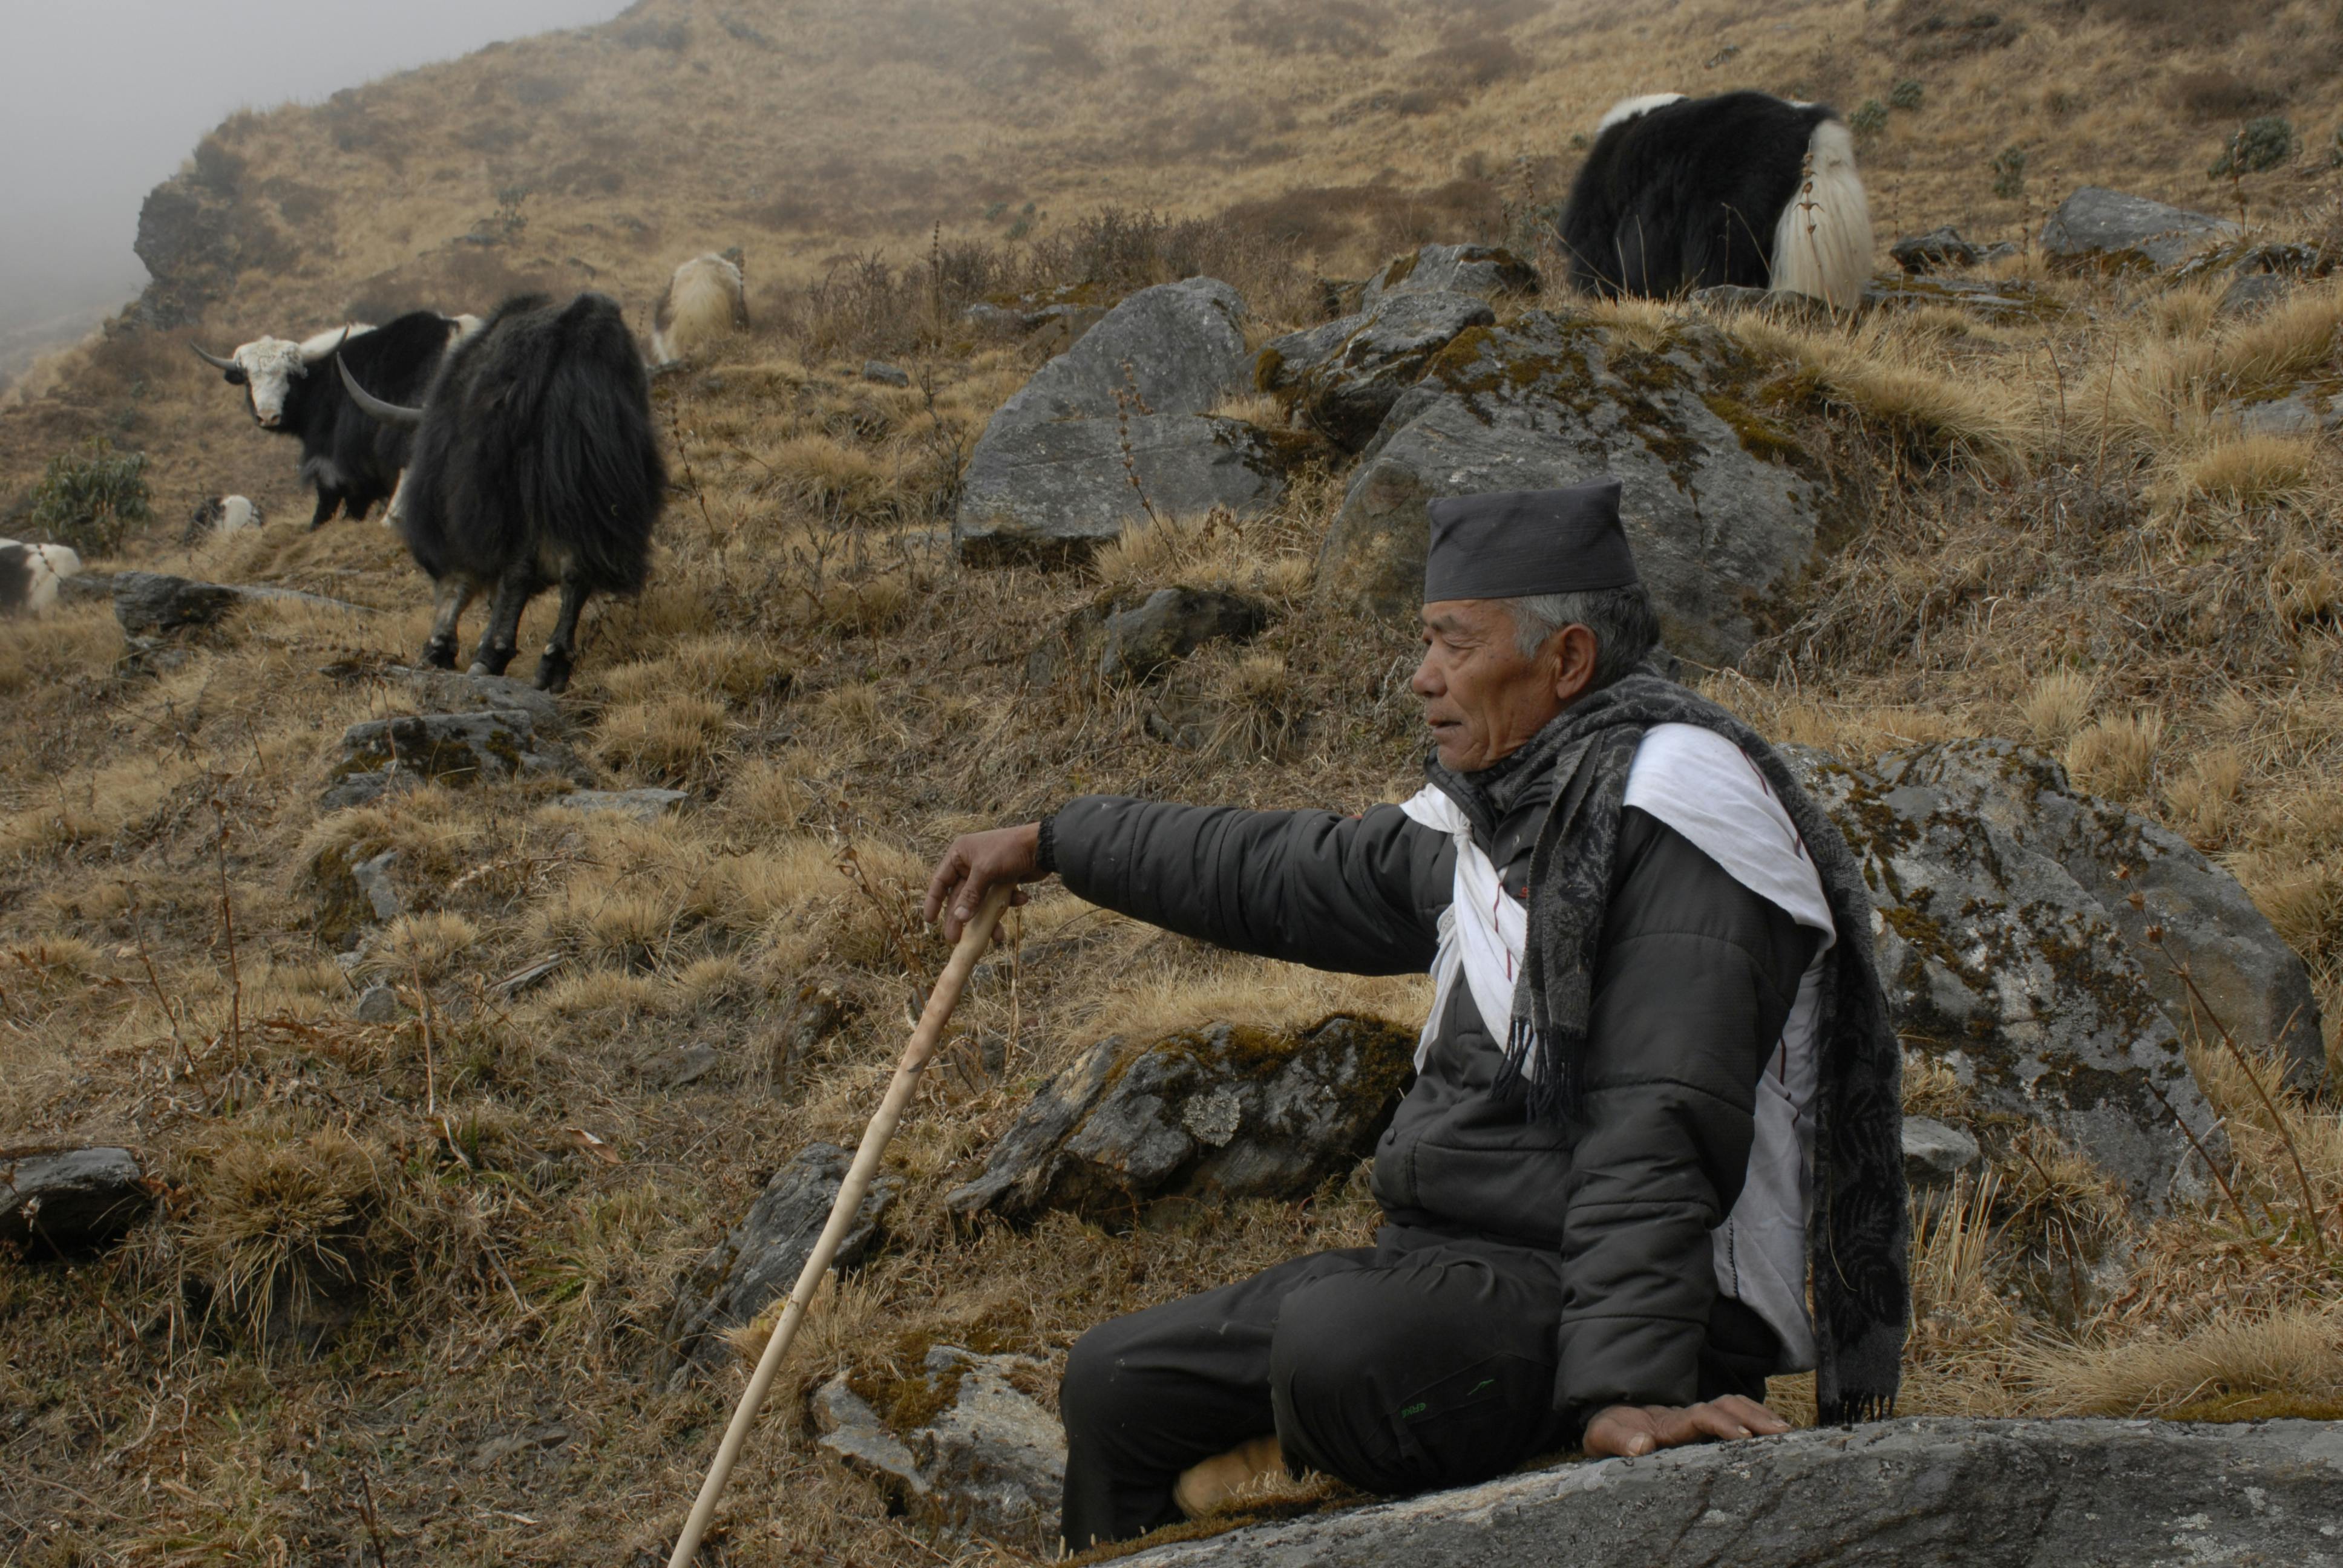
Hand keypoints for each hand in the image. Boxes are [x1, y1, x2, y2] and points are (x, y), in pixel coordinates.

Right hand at [923, 824, 1045, 941]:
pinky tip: (1021, 900)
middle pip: (960, 897)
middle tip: (955, 939)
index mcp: (960, 855)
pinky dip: (1007, 904)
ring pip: (980, 902)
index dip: (934, 901)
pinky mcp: (1002, 881)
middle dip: (960, 918)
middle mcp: (970, 864)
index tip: (929, 921)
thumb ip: (970, 895)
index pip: (940, 881)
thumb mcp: (986, 871)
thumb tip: (958, 918)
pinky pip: (998, 899)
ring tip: (993, 936)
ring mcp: (987, 873)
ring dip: (986, 918)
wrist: (1043, 845)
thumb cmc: (1009, 850)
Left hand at [1582, 1395, 1788, 1457]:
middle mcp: (1687, 1418)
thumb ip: (1618, 1440)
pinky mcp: (1702, 1431)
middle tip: (1782, 1434)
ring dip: (1760, 1416)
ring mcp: (1696, 1422)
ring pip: (1734, 1408)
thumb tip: (1643, 1445)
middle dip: (1754, 1416)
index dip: (1721, 1423)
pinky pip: (1734, 1419)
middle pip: (1726, 1406)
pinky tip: (1777, 1437)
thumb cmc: (1608, 1432)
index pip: (1700, 1417)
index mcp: (1668, 1422)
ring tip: (1787, 1434)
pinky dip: (1756, 1421)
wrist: (1609, 1424)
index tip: (1743, 1436)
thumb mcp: (1602, 1436)